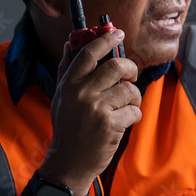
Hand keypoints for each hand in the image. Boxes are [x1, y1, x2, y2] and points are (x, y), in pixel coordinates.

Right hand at [39, 30, 141, 194]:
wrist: (68, 163)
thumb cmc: (68, 128)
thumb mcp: (61, 97)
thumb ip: (67, 70)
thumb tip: (70, 43)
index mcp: (69, 84)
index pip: (89, 53)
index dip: (106, 39)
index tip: (118, 33)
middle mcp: (81, 93)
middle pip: (116, 65)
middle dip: (130, 68)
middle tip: (131, 75)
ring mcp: (96, 108)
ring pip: (129, 89)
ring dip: (133, 98)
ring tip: (126, 106)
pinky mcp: (110, 124)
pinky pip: (134, 110)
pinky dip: (134, 116)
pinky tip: (124, 122)